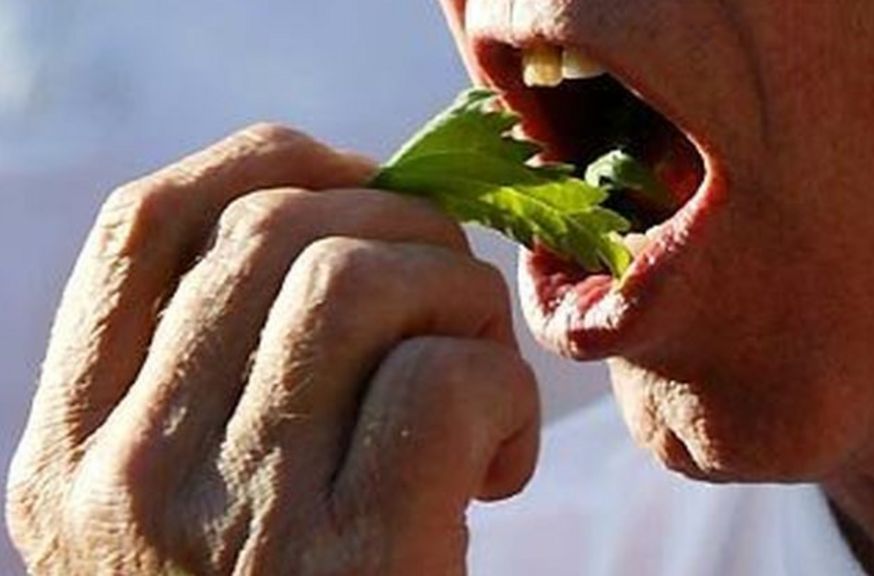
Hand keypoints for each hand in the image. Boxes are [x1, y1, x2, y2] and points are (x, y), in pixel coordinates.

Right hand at [6, 124, 539, 574]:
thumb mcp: (196, 499)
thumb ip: (224, 374)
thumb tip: (347, 215)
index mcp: (72, 453)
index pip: (142, 227)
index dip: (266, 163)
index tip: (358, 177)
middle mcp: (126, 478)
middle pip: (273, 234)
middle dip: (403, 231)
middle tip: (454, 308)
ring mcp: (233, 520)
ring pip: (358, 281)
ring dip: (460, 302)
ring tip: (480, 382)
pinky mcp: (355, 566)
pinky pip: (442, 380)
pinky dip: (502, 391)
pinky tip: (497, 469)